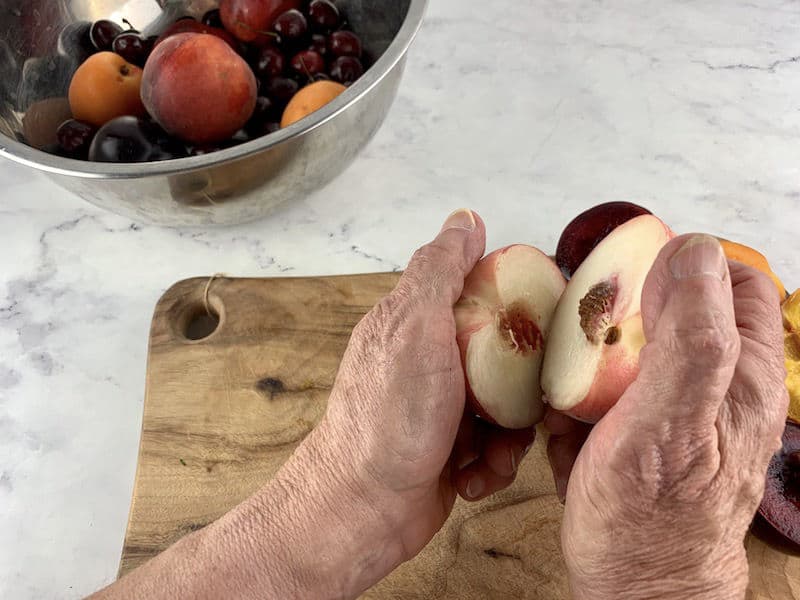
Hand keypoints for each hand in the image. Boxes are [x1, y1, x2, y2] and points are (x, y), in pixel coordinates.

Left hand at [311, 208, 533, 567]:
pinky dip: (494, 464)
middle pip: (508, 354)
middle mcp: (433, 361)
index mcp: (419, 323)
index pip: (485, 295)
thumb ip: (440, 271)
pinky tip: (472, 475)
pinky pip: (499, 446)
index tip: (546, 325)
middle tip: (528, 404)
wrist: (364, 508)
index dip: (521, 307)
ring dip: (510, 435)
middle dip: (525, 384)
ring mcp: (444, 408)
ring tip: (490, 451)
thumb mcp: (415, 329)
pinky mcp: (455, 449)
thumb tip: (465, 220)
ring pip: (511, 404)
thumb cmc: (386, 420)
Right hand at [546, 234, 787, 598]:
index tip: (632, 278)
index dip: (683, 264)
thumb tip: (692, 252)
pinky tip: (569, 418)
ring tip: (572, 382)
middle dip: (626, 309)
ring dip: (594, 353)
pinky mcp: (641, 427)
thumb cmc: (652, 516)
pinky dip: (582, 390)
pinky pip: (607, 385)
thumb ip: (691, 336)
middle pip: (675, 307)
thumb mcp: (671, 420)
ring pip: (634, 345)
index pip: (729, 280)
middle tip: (590, 329)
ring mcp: (675, 406)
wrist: (633, 584)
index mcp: (742, 370)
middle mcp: (715, 382)